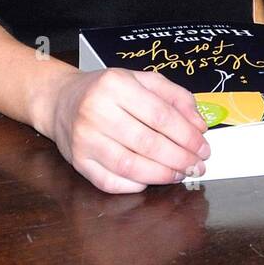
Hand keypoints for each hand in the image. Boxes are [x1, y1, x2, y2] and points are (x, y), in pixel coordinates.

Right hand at [41, 68, 211, 193]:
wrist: (60, 100)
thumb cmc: (104, 90)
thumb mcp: (140, 79)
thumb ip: (174, 96)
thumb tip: (199, 124)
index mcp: (114, 84)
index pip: (160, 115)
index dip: (187, 135)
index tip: (203, 146)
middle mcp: (95, 110)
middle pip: (148, 143)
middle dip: (180, 158)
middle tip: (197, 164)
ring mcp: (84, 138)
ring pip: (131, 166)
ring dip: (162, 174)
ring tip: (180, 173)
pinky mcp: (78, 161)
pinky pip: (111, 182)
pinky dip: (135, 185)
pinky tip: (150, 179)